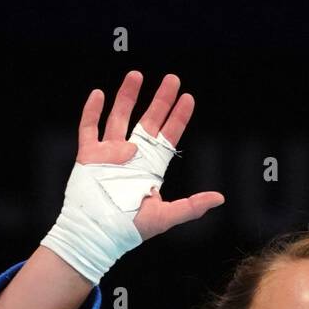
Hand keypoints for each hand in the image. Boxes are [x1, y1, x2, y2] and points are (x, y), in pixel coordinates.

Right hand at [76, 71, 224, 240]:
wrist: (97, 233)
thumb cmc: (130, 229)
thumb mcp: (165, 216)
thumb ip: (192, 206)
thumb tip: (220, 198)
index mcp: (150, 167)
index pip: (168, 136)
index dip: (178, 117)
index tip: (188, 98)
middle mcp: (131, 156)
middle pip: (147, 120)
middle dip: (160, 100)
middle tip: (173, 79)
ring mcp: (109, 154)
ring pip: (119, 117)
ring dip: (127, 97)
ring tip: (137, 75)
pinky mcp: (88, 156)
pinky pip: (89, 128)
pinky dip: (92, 111)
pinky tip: (99, 94)